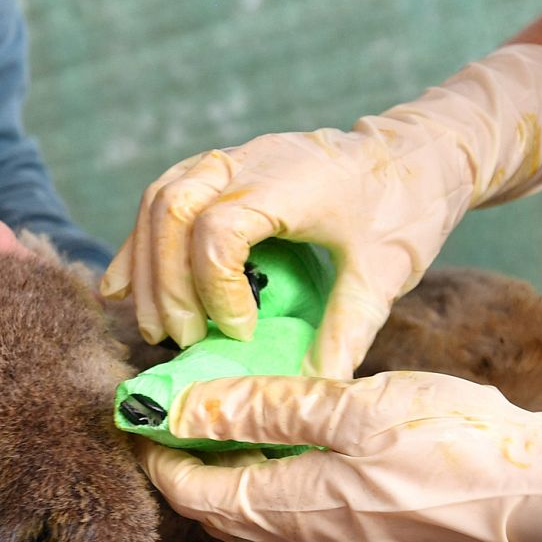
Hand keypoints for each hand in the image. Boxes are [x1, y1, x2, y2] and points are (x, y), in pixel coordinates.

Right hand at [101, 45, 541, 377]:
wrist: (418, 150)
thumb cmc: (406, 208)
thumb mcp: (384, 275)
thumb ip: (346, 332)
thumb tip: (312, 391)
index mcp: (289, 182)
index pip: (219, 230)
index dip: (216, 289)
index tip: (242, 333)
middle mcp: (249, 162)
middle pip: (171, 210)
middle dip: (166, 284)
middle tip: (184, 341)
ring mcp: (230, 159)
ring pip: (157, 200)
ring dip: (146, 266)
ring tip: (156, 327)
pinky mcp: (222, 169)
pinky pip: (162, 198)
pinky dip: (140, 245)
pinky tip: (123, 287)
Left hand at [140, 371, 541, 541]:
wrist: (535, 488)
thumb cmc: (449, 440)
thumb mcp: (351, 406)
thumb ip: (266, 405)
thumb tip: (186, 406)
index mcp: (292, 505)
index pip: (194, 491)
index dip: (157, 453)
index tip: (136, 409)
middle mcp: (303, 533)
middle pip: (214, 506)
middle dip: (179, 461)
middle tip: (162, 408)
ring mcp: (332, 536)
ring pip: (249, 509)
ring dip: (219, 468)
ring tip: (208, 413)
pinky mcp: (359, 526)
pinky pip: (284, 508)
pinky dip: (259, 473)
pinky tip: (271, 432)